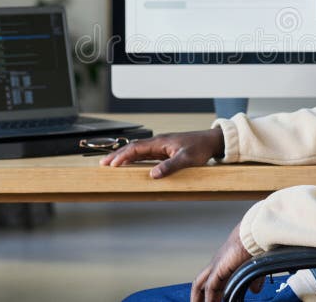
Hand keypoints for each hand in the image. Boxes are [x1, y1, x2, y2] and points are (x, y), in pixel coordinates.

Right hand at [99, 129, 224, 178]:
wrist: (212, 141)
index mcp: (160, 142)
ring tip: (113, 164)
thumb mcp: (186, 159)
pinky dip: (136, 159)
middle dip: (118, 155)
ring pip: (139, 151)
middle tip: (104, 164)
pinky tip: (132, 164)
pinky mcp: (166, 151)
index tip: (110, 164)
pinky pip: (146, 155)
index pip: (136, 148)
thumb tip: (153, 174)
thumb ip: (170, 166)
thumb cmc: (200, 148)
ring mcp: (161, 146)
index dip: (122, 156)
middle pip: (133, 148)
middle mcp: (158, 142)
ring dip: (125, 157)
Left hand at [191, 224, 261, 301]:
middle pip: (200, 282)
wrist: (256, 235)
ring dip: (198, 298)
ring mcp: (216, 265)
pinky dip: (210, 299)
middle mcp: (217, 263)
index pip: (211, 279)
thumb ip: (253, 279)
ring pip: (199, 285)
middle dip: (197, 296)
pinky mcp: (219, 268)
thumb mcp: (255, 267)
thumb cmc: (257, 245)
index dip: (209, 292)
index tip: (213, 301)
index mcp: (224, 261)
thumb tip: (254, 290)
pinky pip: (210, 287)